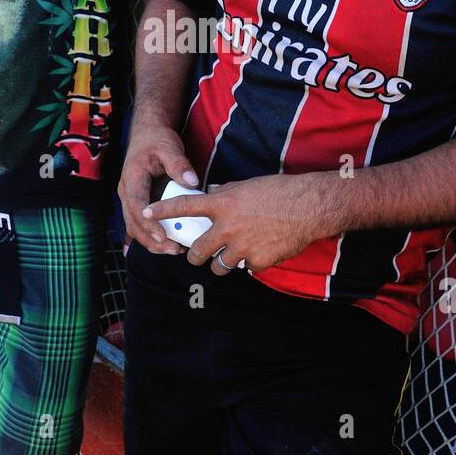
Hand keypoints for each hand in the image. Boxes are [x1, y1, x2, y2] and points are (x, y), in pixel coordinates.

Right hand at [118, 123, 200, 254]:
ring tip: (174, 250)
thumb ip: (179, 164)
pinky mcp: (136, 202)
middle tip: (174, 249)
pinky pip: (138, 224)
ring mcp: (129, 198)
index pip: (136, 204)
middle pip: (134, 222)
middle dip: (152, 239)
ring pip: (135, 227)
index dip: (148, 223)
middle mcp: (127, 191)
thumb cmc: (157, 140)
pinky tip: (156, 250)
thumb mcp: (169, 147)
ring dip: (152, 241)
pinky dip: (146, 238)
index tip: (163, 235)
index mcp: (133, 177)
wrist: (147, 135)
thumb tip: (192, 182)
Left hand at [142, 173, 324, 274]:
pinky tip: (259, 252)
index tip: (146, 212)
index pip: (184, 206)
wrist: (309, 207)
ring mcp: (241, 247)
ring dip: (220, 263)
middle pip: (197, 251)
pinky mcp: (257, 261)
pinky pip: (245, 268)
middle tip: (197, 254)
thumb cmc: (281, 191)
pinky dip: (249, 263)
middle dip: (194, 256)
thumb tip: (215, 196)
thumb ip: (227, 194)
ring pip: (218, 266)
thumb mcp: (248, 186)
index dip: (162, 210)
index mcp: (223, 204)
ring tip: (227, 258)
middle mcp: (227, 227)